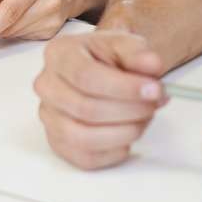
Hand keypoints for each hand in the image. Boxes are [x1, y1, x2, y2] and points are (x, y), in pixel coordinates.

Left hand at [0, 0, 82, 46]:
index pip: (9, 12)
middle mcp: (47, 4)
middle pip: (9, 27)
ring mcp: (51, 21)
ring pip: (14, 35)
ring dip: (3, 28)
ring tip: (9, 10)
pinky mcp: (51, 33)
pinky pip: (23, 37)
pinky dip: (15, 30)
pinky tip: (22, 16)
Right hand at [33, 30, 167, 168]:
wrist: (100, 68)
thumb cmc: (109, 56)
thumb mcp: (125, 43)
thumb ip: (138, 52)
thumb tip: (152, 66)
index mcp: (59, 54)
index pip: (86, 76)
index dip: (123, 87)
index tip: (154, 90)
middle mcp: (46, 86)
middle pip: (85, 108)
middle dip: (129, 111)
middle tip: (155, 105)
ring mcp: (49, 117)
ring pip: (83, 137)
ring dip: (123, 133)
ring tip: (144, 120)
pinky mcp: (58, 142)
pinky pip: (86, 158)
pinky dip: (114, 151)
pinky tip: (129, 136)